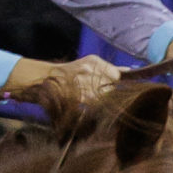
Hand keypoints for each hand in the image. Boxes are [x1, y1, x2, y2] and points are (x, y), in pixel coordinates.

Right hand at [5, 54, 121, 115]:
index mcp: (93, 61)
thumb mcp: (88, 66)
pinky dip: (88, 111)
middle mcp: (88, 70)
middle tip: (92, 96)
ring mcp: (81, 84)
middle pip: (109, 90)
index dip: (113, 85)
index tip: (105, 88)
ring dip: (96, 105)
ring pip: (101, 100)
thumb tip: (131, 71)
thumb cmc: (68, 74)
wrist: (41, 80)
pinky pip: (90, 109)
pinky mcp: (75, 98)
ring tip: (85, 102)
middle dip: (105, 96)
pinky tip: (80, 107)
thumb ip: (110, 69)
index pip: (116, 76)